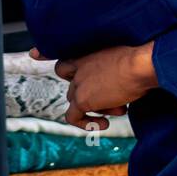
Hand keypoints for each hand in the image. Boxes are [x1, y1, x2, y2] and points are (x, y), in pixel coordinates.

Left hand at [32, 45, 156, 128]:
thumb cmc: (142, 58)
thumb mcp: (127, 55)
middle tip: (110, 97)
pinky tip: (105, 124)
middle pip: (69, 80)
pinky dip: (87, 123)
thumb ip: (119, 65)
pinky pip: (73, 117)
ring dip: (98, 107)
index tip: (34, 53)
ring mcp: (79, 82)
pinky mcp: (83, 99)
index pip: (61, 51)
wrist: (141, 64)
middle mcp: (79, 64)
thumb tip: (134, 78)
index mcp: (87, 51)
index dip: (46, 53)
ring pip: (75, 99)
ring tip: (119, 106)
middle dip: (88, 91)